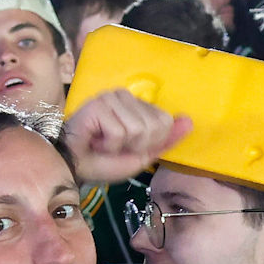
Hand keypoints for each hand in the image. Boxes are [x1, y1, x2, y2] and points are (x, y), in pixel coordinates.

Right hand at [60, 86, 183, 185]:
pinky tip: (95, 141)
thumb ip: (165, 140)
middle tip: (114, 146)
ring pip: (138, 129)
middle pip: (154, 126)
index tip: (128, 147)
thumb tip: (190, 122)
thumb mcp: (142, 155)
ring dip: (120, 146)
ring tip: (103, 143)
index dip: (149, 143)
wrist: (74, 167)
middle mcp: (125, 96)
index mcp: (138, 105)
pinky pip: (119, 132)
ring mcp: (111, 98)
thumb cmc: (104, 161)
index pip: (165, 122)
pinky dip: (108, 145)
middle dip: (136, 146)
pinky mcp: (98, 104)